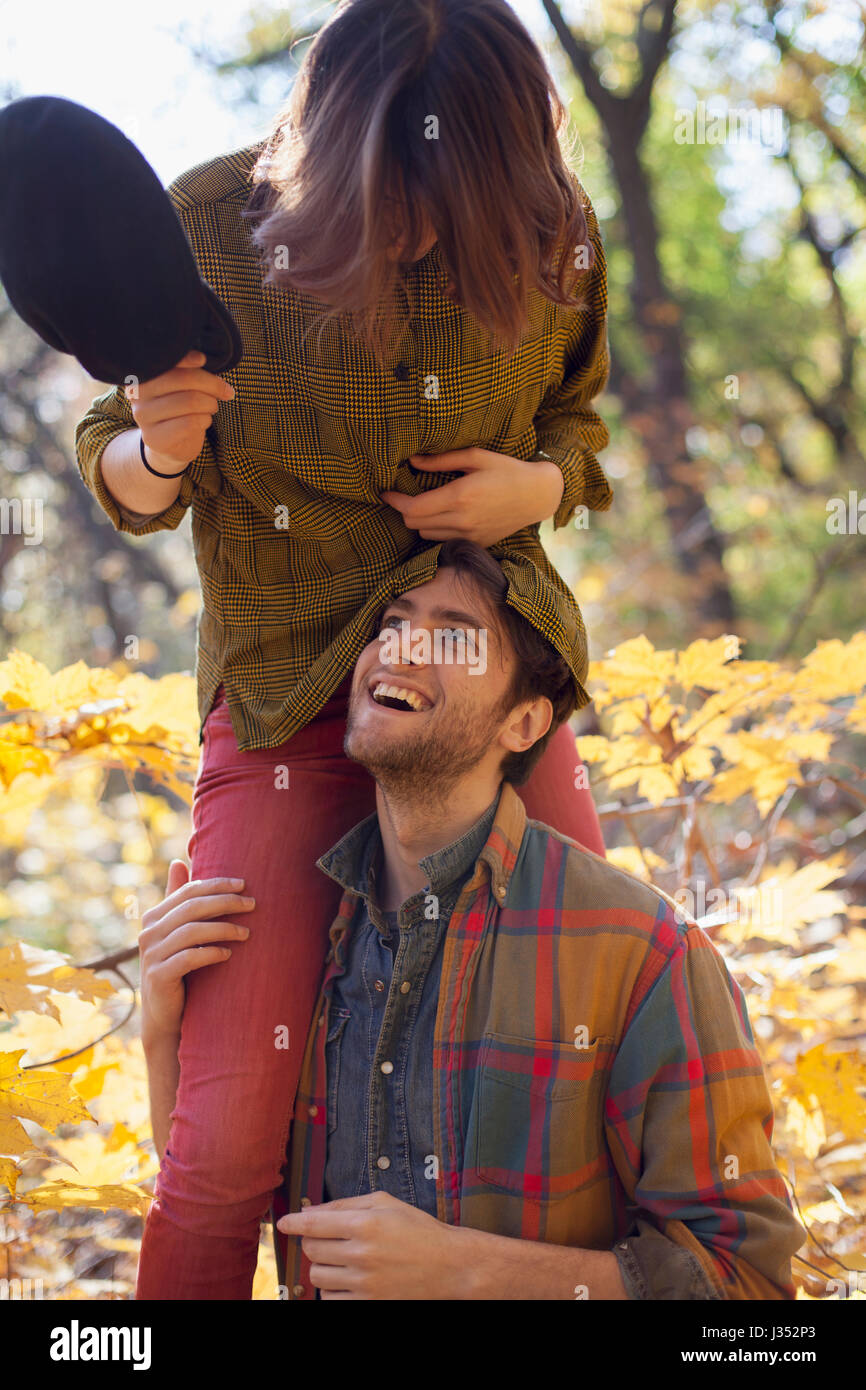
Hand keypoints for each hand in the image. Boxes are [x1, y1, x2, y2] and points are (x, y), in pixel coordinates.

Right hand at [124, 350, 235, 471]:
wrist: (170, 445)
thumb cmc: (181, 406)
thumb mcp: (182, 384)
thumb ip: (186, 369)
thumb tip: (201, 358)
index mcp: (142, 373)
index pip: (165, 360)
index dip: (186, 358)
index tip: (202, 360)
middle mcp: (136, 393)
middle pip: (183, 379)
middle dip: (212, 384)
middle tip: (225, 391)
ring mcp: (142, 416)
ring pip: (190, 401)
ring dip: (211, 403)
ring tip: (212, 406)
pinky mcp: (153, 438)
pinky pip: (190, 423)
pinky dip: (205, 420)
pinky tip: (204, 420)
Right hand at [139, 861, 254, 1045]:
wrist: (164, 1015)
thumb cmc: (177, 968)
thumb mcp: (178, 932)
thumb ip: (178, 900)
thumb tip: (178, 861)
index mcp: (154, 917)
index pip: (189, 891)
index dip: (217, 885)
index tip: (245, 884)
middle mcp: (148, 932)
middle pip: (192, 908)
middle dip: (225, 902)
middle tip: (252, 903)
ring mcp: (151, 955)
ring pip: (191, 931)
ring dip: (223, 928)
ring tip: (247, 932)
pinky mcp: (158, 977)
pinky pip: (188, 958)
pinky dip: (211, 953)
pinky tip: (229, 954)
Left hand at [277, 1190, 469, 1299]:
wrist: (449, 1266)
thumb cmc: (418, 1230)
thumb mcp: (386, 1204)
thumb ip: (347, 1204)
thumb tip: (311, 1210)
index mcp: (366, 1224)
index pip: (315, 1223)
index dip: (294, 1222)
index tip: (283, 1223)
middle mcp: (362, 1255)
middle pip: (313, 1250)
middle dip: (314, 1241)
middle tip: (329, 1238)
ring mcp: (364, 1283)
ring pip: (317, 1277)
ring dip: (322, 1266)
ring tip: (340, 1259)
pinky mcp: (368, 1304)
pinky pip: (331, 1300)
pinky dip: (333, 1290)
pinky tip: (346, 1279)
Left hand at [380, 447, 564, 546]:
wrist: (537, 496)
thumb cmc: (506, 470)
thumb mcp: (475, 456)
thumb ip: (441, 460)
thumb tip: (412, 460)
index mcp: (460, 496)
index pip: (413, 508)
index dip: (395, 501)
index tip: (385, 493)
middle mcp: (462, 520)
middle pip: (414, 523)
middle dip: (405, 510)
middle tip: (406, 495)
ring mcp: (469, 536)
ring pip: (426, 535)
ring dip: (420, 520)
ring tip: (427, 504)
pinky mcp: (475, 544)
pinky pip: (443, 541)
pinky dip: (436, 530)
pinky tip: (443, 516)